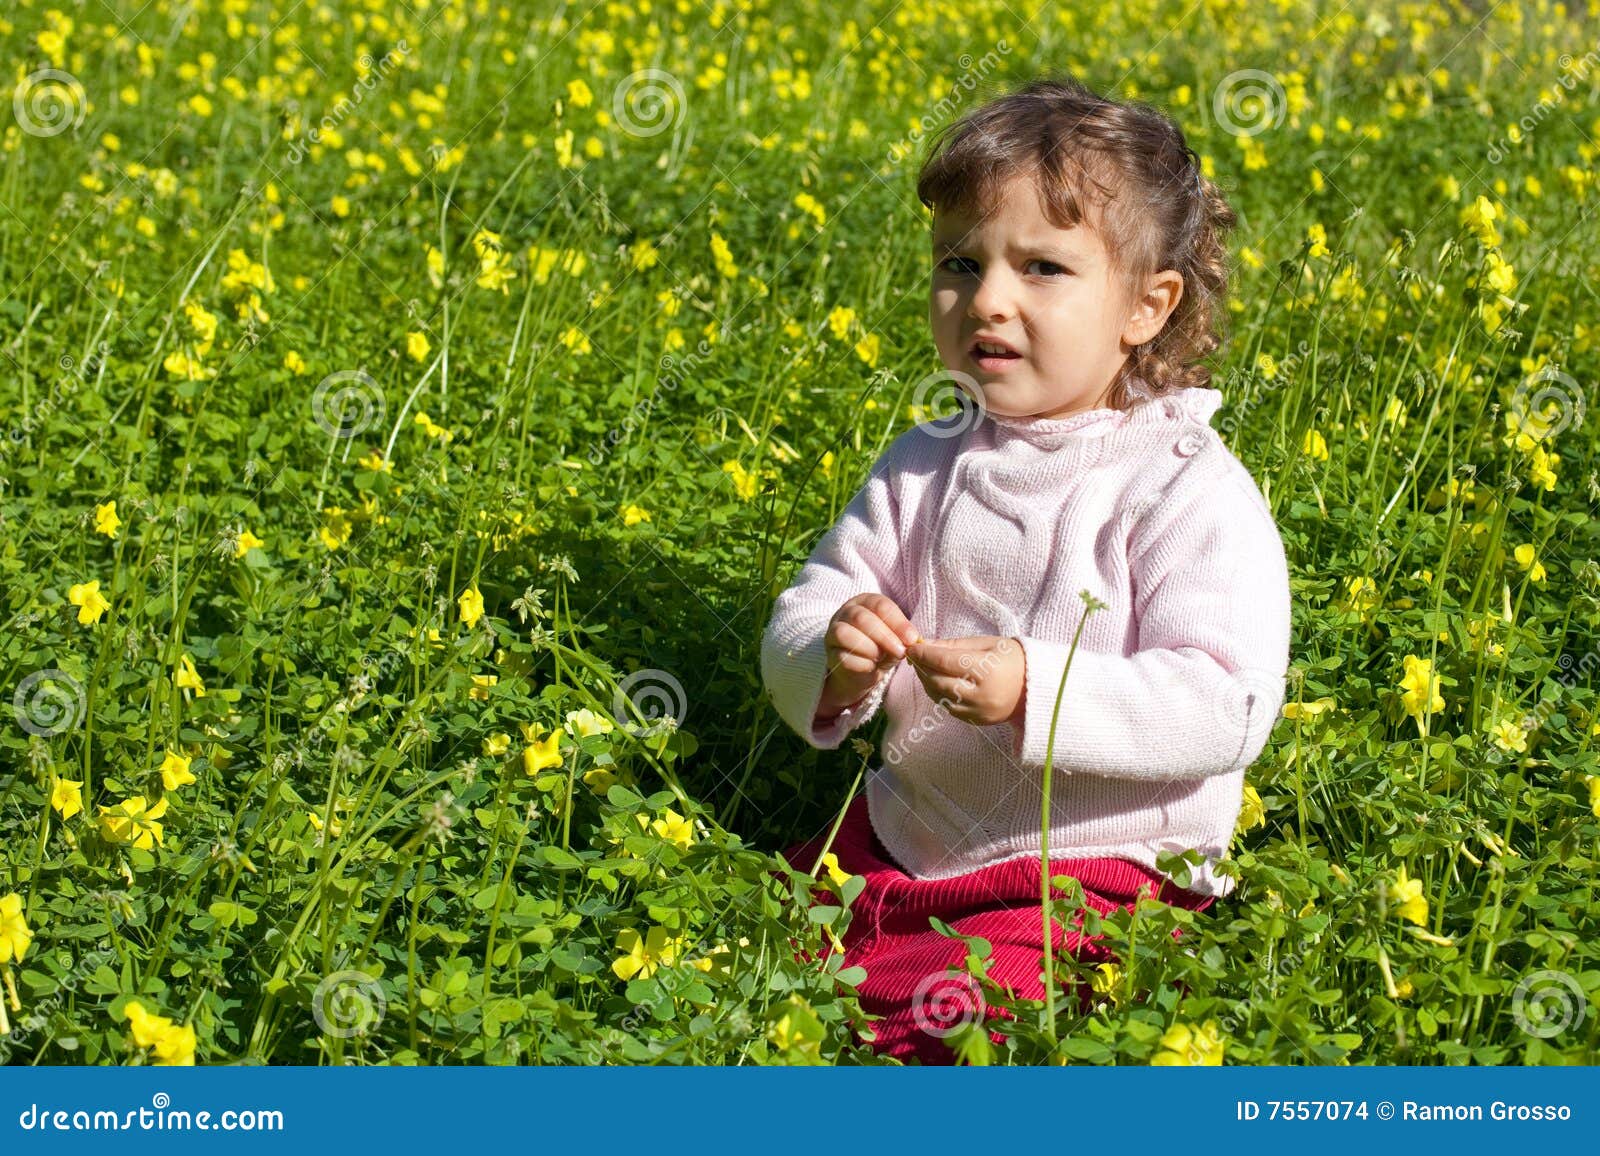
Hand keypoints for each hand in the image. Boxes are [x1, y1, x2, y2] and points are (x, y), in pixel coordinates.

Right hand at [819, 593, 920, 718]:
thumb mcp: (896, 638)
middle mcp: (846, 613)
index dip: (898, 622)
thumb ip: (903, 636)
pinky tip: (871, 667)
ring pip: (844, 633)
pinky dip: (860, 663)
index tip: (912, 639)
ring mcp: (833, 632)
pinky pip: (841, 657)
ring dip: (868, 647)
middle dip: (884, 636)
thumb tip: (912, 640)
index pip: (880, 605)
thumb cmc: (882, 647)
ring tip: (880, 657)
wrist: (864, 670)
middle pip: (861, 618)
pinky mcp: (830, 655)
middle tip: (900, 651)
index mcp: (866, 602)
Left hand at [905, 635, 1025, 727]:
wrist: (1037, 687)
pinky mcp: (977, 721)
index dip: (924, 654)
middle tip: (914, 657)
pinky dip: (938, 695)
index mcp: (986, 670)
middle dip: (921, 668)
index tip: (911, 647)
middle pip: (938, 681)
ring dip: (927, 682)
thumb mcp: (987, 643)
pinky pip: (949, 708)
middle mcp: (981, 694)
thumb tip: (925, 644)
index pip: (945, 661)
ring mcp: (979, 711)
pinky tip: (937, 682)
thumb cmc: (1013, 659)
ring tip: (924, 668)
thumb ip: (954, 645)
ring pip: (940, 697)